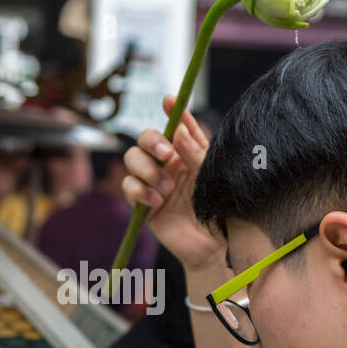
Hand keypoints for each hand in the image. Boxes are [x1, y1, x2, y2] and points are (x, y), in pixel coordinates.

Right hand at [123, 95, 224, 271]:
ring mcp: (152, 182)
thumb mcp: (210, 177)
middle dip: (152, 141)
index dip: (172, 111)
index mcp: (187, 154)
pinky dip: (140, 190)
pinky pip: (128, 186)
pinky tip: (158, 201)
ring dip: (147, 170)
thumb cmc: (218, 211)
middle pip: (145, 137)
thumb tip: (177, 130)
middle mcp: (167, 165)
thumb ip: (196, 154)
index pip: (177, 126)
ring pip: (132, 158)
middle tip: (167, 155)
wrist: (213, 247)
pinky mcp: (142, 204)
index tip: (169, 100)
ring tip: (167, 188)